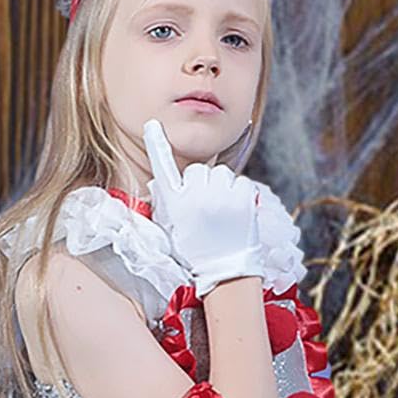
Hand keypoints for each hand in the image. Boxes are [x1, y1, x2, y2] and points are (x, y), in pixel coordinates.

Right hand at [142, 118, 264, 295]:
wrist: (227, 272)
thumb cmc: (196, 253)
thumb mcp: (171, 230)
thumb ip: (166, 203)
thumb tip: (161, 181)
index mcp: (176, 203)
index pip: (163, 168)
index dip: (156, 145)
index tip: (153, 125)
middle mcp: (197, 195)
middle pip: (198, 170)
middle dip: (201, 183)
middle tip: (206, 209)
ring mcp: (222, 195)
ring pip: (220, 173)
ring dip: (221, 188)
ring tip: (222, 213)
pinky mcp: (245, 197)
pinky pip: (241, 183)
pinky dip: (239, 195)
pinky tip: (236, 213)